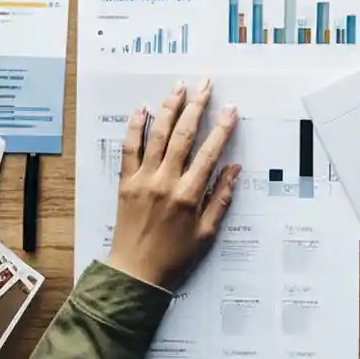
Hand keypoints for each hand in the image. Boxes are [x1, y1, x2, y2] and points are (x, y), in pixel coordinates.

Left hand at [108, 79, 240, 289]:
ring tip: (179, 87)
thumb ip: (220, 198)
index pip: (209, 153)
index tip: (230, 109)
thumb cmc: (174, 257)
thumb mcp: (206, 233)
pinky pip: (129, 149)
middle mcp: (165, 182)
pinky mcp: (125, 182)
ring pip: (158, 136)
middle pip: (183, 136)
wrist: (135, 273)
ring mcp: (143, 180)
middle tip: (205, 85)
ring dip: (169, 108)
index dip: (222, 128)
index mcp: (188, 195)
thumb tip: (234, 169)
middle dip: (197, 107)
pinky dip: (135, 127)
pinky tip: (143, 109)